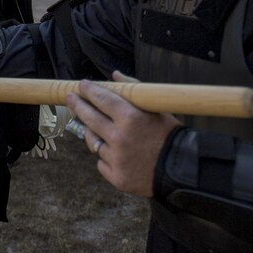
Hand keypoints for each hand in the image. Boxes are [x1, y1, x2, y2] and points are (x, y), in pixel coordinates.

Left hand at [65, 71, 180, 196]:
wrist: (182, 170)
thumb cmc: (169, 136)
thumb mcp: (155, 108)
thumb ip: (133, 90)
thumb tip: (115, 76)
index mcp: (130, 118)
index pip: (101, 98)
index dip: (88, 90)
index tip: (81, 85)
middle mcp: (119, 138)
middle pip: (89, 118)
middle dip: (77, 105)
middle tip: (71, 98)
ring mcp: (116, 159)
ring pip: (92, 141)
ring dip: (92, 133)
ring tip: (94, 128)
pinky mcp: (116, 177)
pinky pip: (101, 162)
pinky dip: (106, 157)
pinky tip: (115, 154)